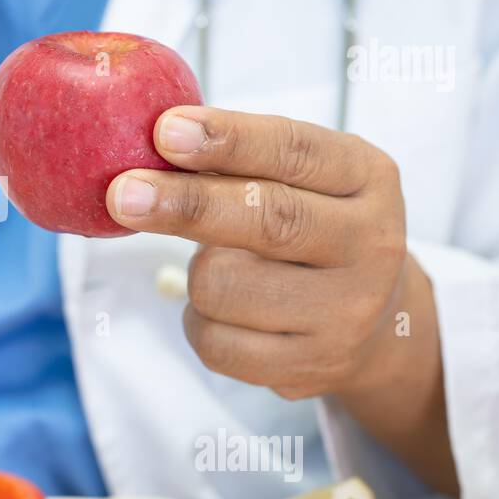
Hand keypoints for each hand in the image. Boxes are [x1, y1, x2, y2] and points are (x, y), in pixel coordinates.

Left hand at [105, 106, 455, 494]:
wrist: (376, 322)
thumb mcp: (299, 178)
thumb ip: (238, 158)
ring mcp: (347, 312)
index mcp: (366, 177)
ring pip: (224, 285)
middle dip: (185, 204)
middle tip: (122, 193)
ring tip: (215, 268)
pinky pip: (217, 344)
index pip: (294, 150)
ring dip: (194, 274)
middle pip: (267, 220)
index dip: (227, 139)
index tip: (165, 131)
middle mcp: (370, 243)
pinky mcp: (313, 367)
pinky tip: (222, 313)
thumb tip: (152, 141)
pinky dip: (199, 323)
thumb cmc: (310, 227)